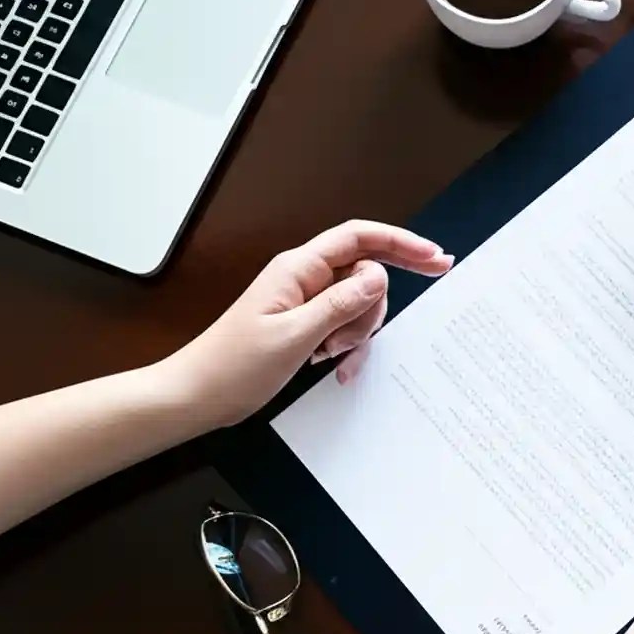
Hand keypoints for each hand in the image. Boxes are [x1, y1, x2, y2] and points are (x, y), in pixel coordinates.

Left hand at [160, 220, 453, 427]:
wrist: (198, 395)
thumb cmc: (233, 366)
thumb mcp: (294, 336)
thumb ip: (341, 303)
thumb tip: (380, 275)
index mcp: (298, 269)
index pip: (359, 238)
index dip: (401, 243)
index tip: (435, 258)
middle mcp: (303, 277)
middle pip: (365, 272)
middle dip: (372, 307)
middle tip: (355, 339)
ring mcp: (305, 299)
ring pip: (358, 302)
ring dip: (355, 331)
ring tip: (329, 355)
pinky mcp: (305, 322)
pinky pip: (342, 323)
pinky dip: (344, 343)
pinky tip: (329, 363)